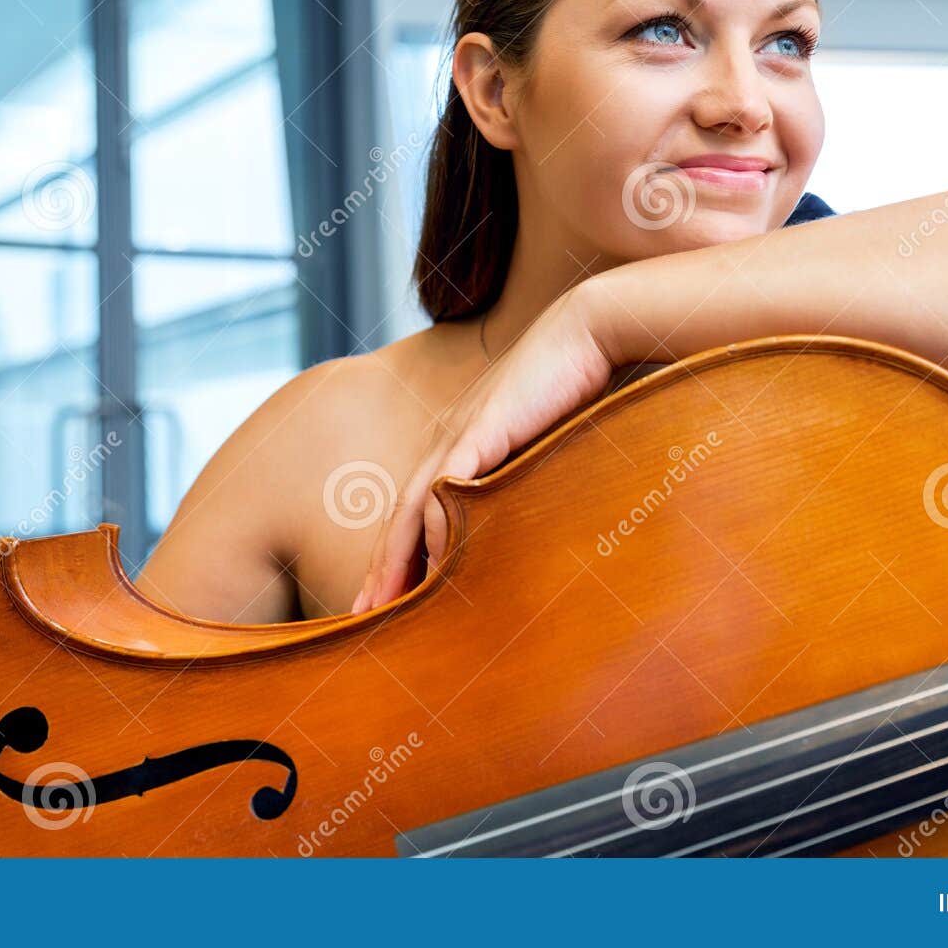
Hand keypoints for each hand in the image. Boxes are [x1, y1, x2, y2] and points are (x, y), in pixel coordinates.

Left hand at [351, 285, 614, 612]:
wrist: (586, 332)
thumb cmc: (573, 386)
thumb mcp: (540, 444)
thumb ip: (520, 479)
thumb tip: (522, 525)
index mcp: (458, 443)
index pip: (415, 510)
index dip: (397, 555)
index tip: (382, 598)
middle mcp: (446, 441)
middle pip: (400, 515)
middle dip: (379, 568)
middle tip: (360, 616)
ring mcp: (458, 435)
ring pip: (412, 509)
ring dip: (396, 560)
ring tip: (384, 605)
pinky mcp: (479, 431)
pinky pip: (445, 487)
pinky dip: (432, 528)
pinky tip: (428, 566)